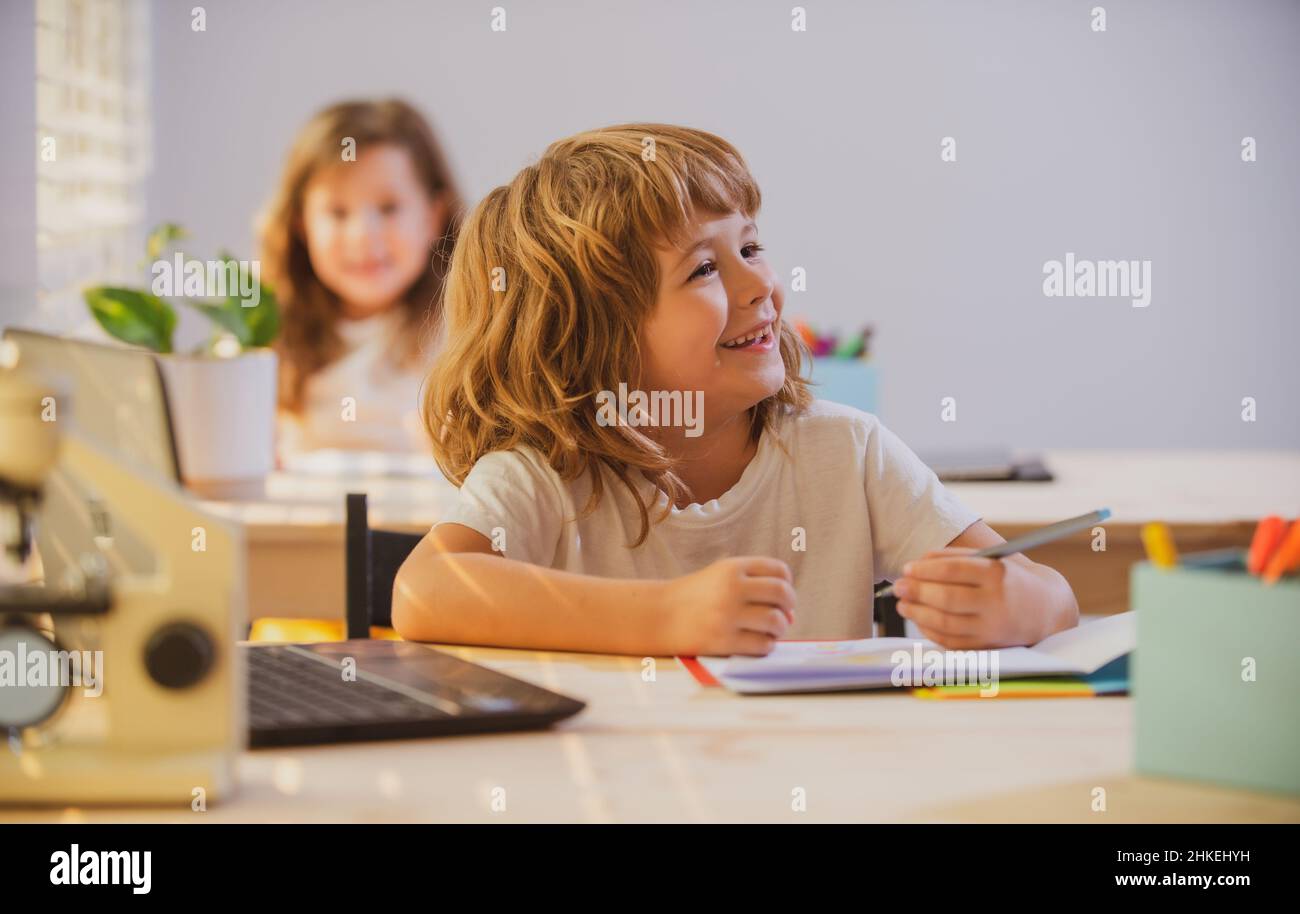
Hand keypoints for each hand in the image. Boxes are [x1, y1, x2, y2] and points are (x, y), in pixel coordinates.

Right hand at [664, 557, 795, 655]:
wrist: (659, 616)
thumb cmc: (695, 598)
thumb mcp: (720, 576)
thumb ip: (754, 586)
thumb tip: (791, 614)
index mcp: (732, 567)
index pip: (779, 570)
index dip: (787, 584)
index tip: (779, 596)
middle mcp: (731, 588)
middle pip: (782, 593)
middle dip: (789, 606)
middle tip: (782, 615)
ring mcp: (727, 615)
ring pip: (776, 621)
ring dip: (780, 628)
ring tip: (770, 631)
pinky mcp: (723, 640)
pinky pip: (762, 645)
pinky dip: (766, 645)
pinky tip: (757, 643)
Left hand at [891, 547, 1044, 648]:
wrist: (1047, 609)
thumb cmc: (1010, 579)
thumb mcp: (991, 559)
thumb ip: (954, 557)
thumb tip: (918, 562)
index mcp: (997, 574)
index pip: (953, 570)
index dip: (924, 569)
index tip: (906, 568)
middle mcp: (996, 602)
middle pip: (947, 598)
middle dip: (916, 592)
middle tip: (898, 587)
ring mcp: (992, 627)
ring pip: (946, 623)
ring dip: (917, 613)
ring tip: (903, 604)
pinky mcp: (988, 646)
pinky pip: (951, 642)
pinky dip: (930, 631)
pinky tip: (919, 620)